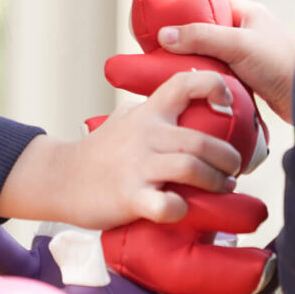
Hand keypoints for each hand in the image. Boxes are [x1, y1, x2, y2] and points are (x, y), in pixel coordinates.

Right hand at [0, 69, 243, 228]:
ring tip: (223, 187)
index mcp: (148, 112)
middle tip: (233, 169)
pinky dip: (182, 209)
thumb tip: (186, 97)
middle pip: (201, 140)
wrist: (61, 179)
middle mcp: (145, 134)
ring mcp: (137, 166)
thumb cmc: (100, 150)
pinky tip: (184, 209)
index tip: (228, 104)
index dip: (213, 87)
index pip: (184, 84)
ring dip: (215, 181)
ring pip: (191, 168)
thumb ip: (153, 109)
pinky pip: (166, 205)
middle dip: (228, 158)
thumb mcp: (125, 118)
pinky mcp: (129, 197)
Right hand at [155, 0, 294, 122]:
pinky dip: (207, 78)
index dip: (185, 7)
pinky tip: (192, 87)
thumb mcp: (238, 45)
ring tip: (170, 70)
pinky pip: (220, 73)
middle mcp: (247, 30)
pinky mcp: (249, 78)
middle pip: (206, 30)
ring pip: (211, 54)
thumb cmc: (280, 65)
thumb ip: (201, 37)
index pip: (209, 0)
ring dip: (195, 62)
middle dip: (185, 39)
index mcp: (247, 12)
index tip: (161, 18)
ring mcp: (248, 55)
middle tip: (159, 49)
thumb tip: (164, 34)